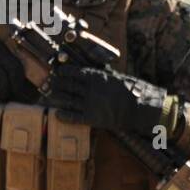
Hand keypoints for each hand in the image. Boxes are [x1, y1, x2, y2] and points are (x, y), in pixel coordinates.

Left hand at [45, 65, 167, 134]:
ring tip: (48, 95)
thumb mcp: (116, 78)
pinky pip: (73, 116)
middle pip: (67, 85)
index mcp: (97, 78)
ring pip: (66, 100)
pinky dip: (63, 115)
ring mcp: (89, 104)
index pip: (75, 73)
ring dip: (55, 97)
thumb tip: (91, 72)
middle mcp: (90, 90)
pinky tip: (56, 113)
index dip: (64, 72)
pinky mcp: (91, 118)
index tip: (57, 71)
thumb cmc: (132, 91)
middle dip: (56, 83)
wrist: (141, 108)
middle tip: (48, 82)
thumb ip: (102, 76)